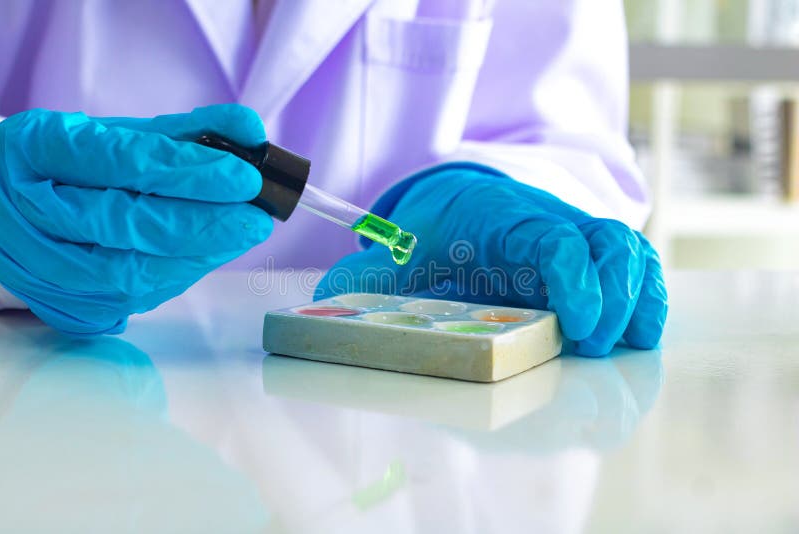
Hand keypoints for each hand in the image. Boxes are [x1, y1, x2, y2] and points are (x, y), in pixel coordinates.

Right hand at [0, 104, 271, 334]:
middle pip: (126, 224)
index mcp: (35, 150)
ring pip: (132, 271)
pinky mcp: (67, 306)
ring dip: (200, 254)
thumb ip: (185, 132)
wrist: (6, 212)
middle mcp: (31, 213)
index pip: (118, 162)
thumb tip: (250, 130)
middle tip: (256, 217)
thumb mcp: (116, 134)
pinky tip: (210, 254)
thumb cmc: (72, 166)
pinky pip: (136, 297)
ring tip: (242, 233)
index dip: (186, 172)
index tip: (243, 176)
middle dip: (204, 223)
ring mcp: (44, 267)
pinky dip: (182, 274)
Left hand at [316, 163, 666, 355]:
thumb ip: (360, 277)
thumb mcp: (391, 252)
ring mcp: (573, 236)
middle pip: (608, 241)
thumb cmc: (427, 234)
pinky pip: (633, 264)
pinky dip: (646, 296)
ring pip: (629, 249)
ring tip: (621, 344)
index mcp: (500, 217)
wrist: (454, 205)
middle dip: (614, 298)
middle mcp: (547, 220)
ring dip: (636, 298)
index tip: (577, 326)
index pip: (555, 236)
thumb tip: (326, 303)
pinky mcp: (587, 257)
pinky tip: (640, 332)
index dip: (575, 278)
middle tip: (592, 346)